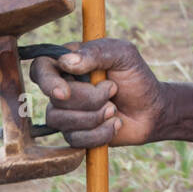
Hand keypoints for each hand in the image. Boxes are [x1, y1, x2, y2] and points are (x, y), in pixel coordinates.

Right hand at [29, 37, 169, 147]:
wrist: (151, 110)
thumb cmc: (136, 77)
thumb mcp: (123, 54)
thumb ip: (96, 52)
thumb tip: (66, 62)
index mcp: (70, 62)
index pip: (41, 68)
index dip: (47, 82)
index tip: (65, 91)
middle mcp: (63, 86)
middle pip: (55, 99)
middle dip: (89, 99)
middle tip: (113, 90)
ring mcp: (67, 112)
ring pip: (61, 122)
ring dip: (95, 117)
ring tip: (114, 108)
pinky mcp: (75, 134)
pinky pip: (75, 140)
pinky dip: (100, 133)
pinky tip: (115, 124)